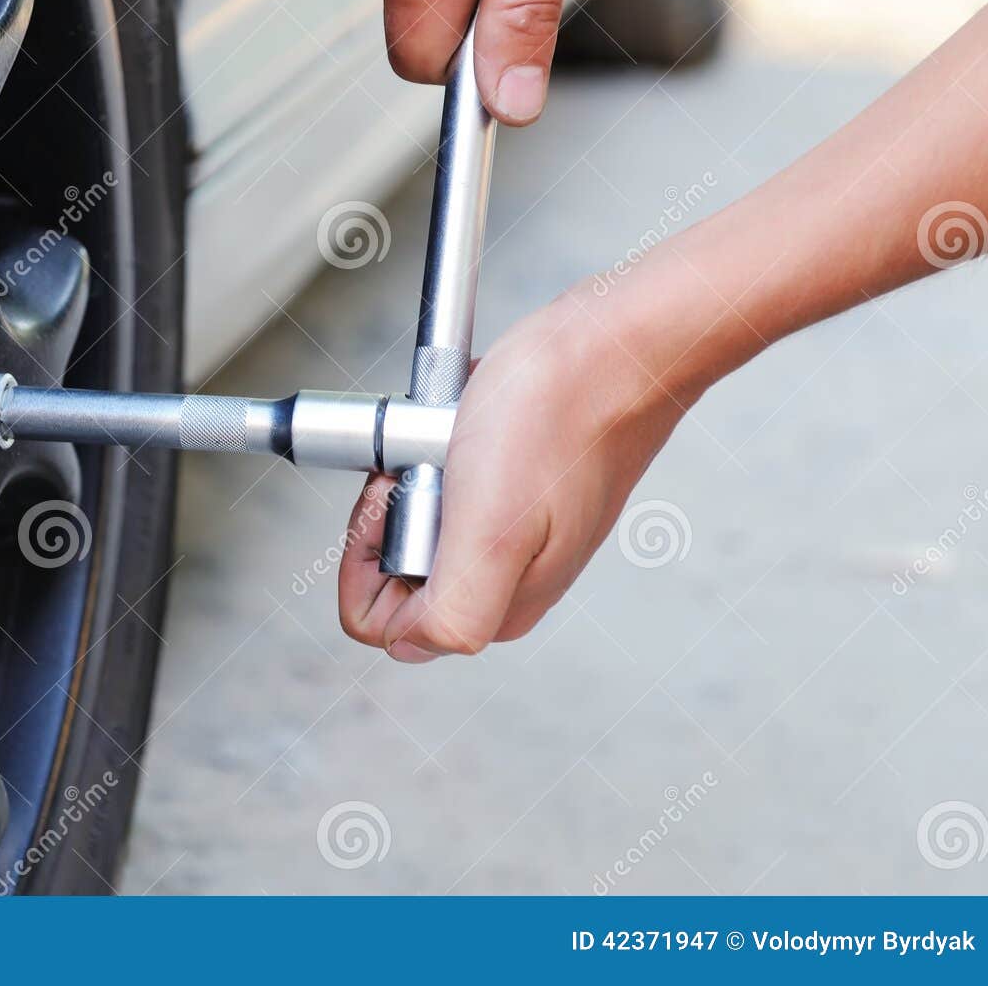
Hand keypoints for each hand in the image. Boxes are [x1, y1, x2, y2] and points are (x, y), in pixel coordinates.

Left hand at [337, 283, 693, 660]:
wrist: (618, 343)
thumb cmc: (558, 420)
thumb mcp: (490, 532)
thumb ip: (452, 612)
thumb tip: (412, 644)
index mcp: (497, 609)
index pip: (385, 622)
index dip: (369, 557)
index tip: (400, 500)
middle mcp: (508, 580)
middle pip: (399, 570)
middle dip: (391, 510)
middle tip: (424, 462)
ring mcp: (518, 532)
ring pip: (421, 518)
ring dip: (414, 472)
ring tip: (448, 437)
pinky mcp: (522, 486)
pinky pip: (449, 476)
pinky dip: (439, 445)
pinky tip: (464, 421)